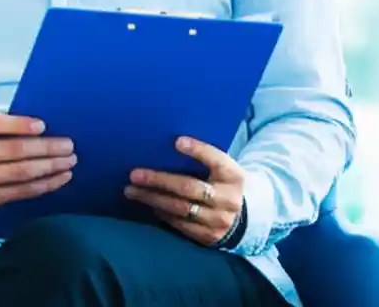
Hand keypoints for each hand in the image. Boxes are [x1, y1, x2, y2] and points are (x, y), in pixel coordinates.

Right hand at [0, 114, 75, 212]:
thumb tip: (37, 126)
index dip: (19, 125)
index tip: (43, 125)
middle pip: (14, 152)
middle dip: (46, 149)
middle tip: (69, 146)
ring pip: (21, 174)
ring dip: (50, 168)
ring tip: (69, 162)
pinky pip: (21, 192)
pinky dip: (44, 185)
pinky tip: (59, 178)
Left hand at [125, 136, 244, 246]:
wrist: (247, 216)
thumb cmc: (222, 184)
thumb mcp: (223, 169)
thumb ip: (204, 160)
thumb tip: (168, 145)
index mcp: (233, 176)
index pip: (217, 160)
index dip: (198, 150)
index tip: (177, 141)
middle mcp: (228, 198)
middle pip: (189, 188)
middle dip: (159, 180)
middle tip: (134, 174)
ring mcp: (220, 220)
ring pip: (180, 208)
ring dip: (152, 199)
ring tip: (131, 191)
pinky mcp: (210, 236)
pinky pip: (181, 224)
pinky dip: (162, 214)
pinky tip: (149, 205)